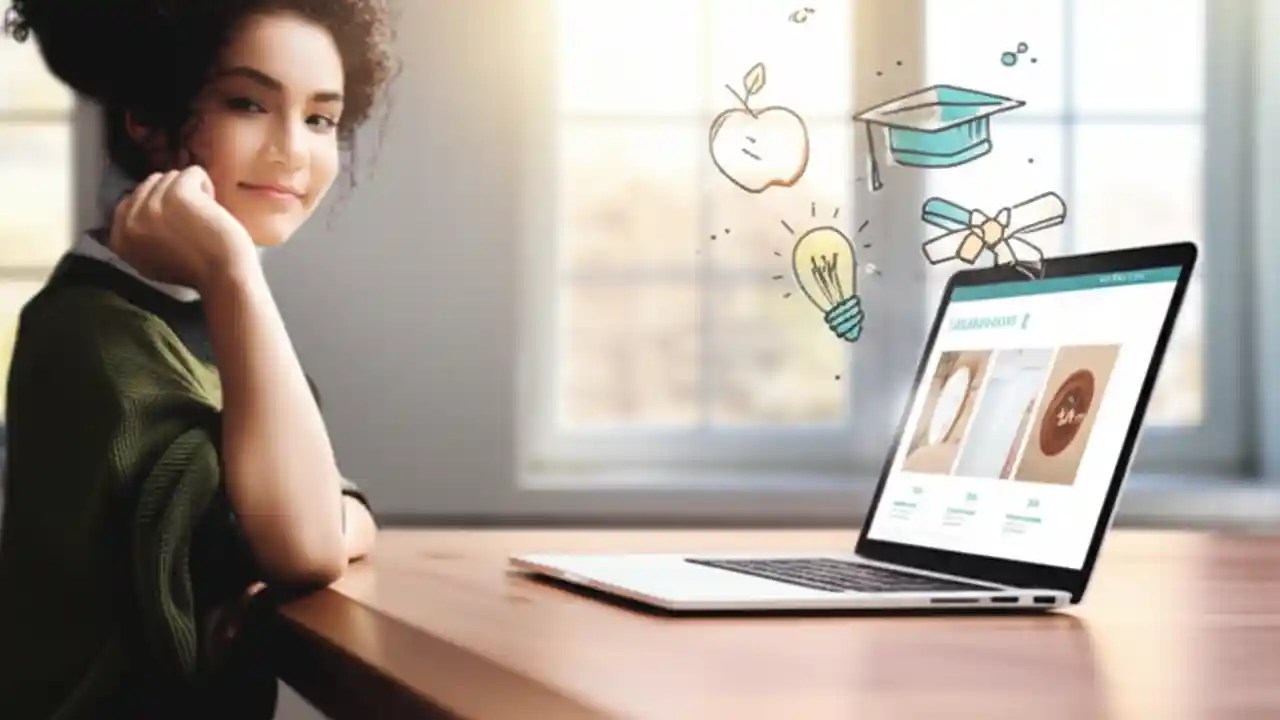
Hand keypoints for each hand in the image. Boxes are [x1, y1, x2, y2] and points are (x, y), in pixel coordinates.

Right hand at [108, 166, 257, 291]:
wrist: (225, 278)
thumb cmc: (200, 271)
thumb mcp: (153, 260)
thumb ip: (140, 235)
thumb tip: (139, 202)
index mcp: (120, 240)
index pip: (129, 201)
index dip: (159, 205)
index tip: (178, 225)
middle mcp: (129, 222)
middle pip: (151, 184)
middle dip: (175, 197)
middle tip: (193, 225)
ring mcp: (150, 206)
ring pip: (172, 177)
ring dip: (194, 193)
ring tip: (203, 221)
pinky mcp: (176, 194)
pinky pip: (193, 172)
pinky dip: (207, 187)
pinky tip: (213, 211)